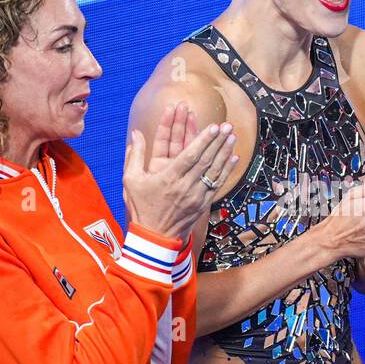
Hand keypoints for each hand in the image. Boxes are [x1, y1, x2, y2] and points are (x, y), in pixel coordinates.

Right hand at [122, 102, 239, 241]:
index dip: (203, 140)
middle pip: (206, 160)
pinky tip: (234, 158)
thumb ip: (135, 156)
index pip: (190, 156)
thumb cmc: (142, 207)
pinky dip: (227, 170)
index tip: (212, 127)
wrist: (155, 237)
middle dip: (217, 141)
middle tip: (227, 126)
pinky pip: (218, 184)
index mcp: (168, 179)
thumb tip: (136, 133)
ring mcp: (196, 196)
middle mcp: (184, 187)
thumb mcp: (131, 181)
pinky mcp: (203, 203)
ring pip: (214, 171)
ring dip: (225, 153)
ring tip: (232, 137)